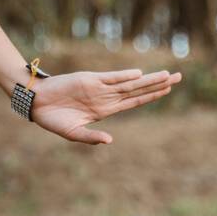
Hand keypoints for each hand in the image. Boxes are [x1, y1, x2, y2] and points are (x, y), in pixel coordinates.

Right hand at [26, 68, 182, 144]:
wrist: (37, 102)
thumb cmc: (53, 119)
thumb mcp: (73, 133)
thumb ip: (92, 137)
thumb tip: (109, 141)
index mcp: (105, 110)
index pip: (134, 102)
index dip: (152, 96)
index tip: (168, 90)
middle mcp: (106, 97)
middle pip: (138, 90)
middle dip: (159, 84)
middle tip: (179, 77)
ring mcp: (99, 88)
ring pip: (129, 84)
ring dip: (148, 80)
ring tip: (168, 75)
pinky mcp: (89, 80)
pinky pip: (110, 79)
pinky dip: (123, 77)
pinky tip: (138, 75)